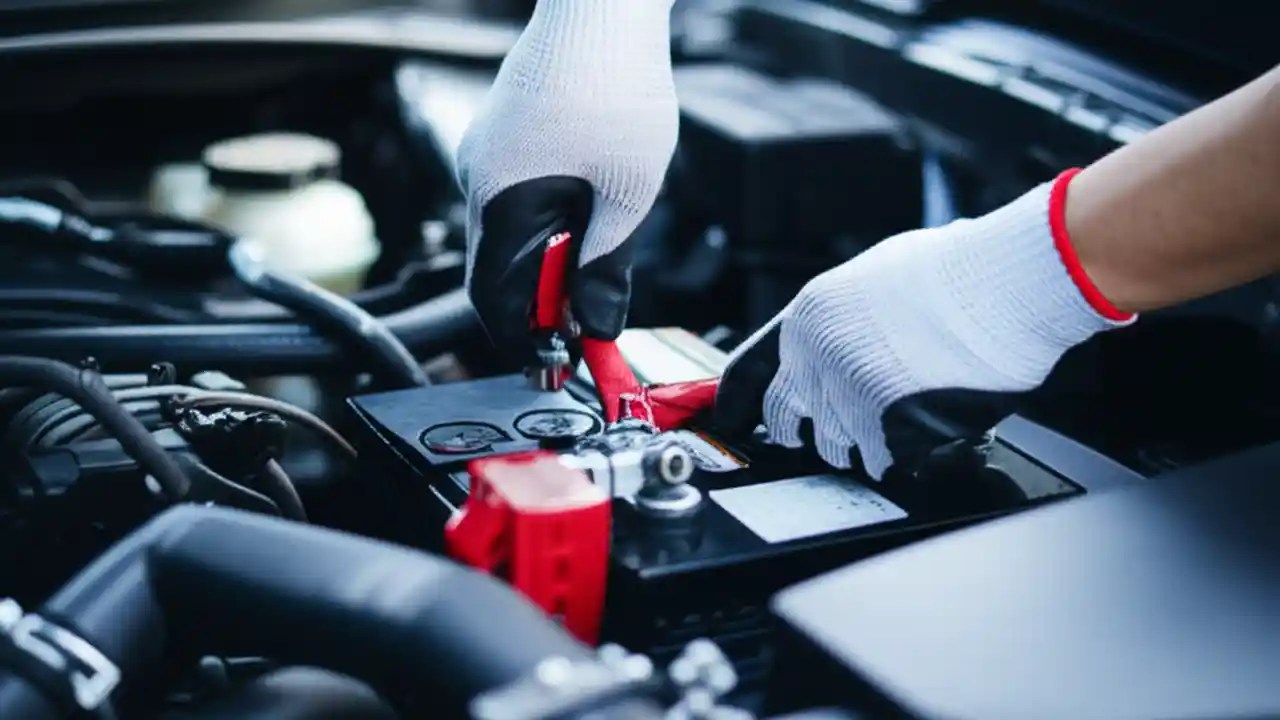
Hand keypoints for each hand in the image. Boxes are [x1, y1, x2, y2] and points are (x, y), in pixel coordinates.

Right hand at [457, 0, 678, 362]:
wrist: (604, 1)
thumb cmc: (618, 82)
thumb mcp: (629, 191)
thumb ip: (608, 265)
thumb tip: (598, 325)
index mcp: (500, 198)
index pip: (492, 299)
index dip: (525, 341)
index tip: (561, 365)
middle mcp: (479, 177)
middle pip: (500, 270)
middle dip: (546, 303)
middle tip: (592, 323)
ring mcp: (488, 153)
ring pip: (512, 234)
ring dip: (554, 260)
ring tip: (603, 255)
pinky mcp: (505, 136)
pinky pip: (519, 199)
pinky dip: (550, 223)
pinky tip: (593, 210)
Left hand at [715, 173, 1134, 478]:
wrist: (1006, 284)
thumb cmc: (954, 271)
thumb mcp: (870, 276)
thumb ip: (836, 317)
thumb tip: (826, 340)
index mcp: (805, 320)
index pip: (747, 375)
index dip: (737, 404)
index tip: (731, 421)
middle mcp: (816, 362)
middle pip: (785, 423)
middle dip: (805, 432)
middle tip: (836, 426)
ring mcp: (850, 401)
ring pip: (834, 450)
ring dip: (861, 443)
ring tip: (900, 410)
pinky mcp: (890, 434)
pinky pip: (886, 462)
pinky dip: (906, 453)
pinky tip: (928, 421)